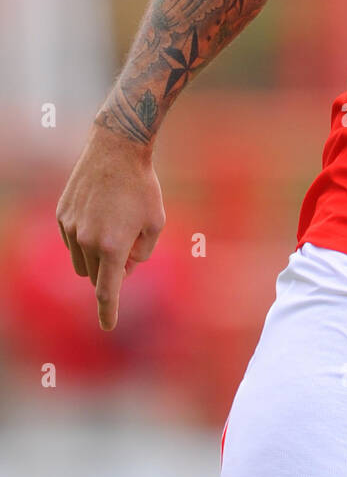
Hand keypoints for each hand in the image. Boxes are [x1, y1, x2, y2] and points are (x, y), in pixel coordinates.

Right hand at [56, 124, 165, 330]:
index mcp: (112, 247)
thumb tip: (126, 268)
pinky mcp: (62, 215)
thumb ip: (142, 252)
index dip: (108, 311)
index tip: (108, 326)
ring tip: (115, 225)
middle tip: (128, 246)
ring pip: (80, 261)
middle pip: (95, 275)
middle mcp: (87, 241)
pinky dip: (85, 239)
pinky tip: (100, 213)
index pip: (107, 290)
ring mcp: (70, 228)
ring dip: (96, 256)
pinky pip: (72, 240)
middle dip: (109, 271)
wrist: (116, 150)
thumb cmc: (142, 187)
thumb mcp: (155, 222)